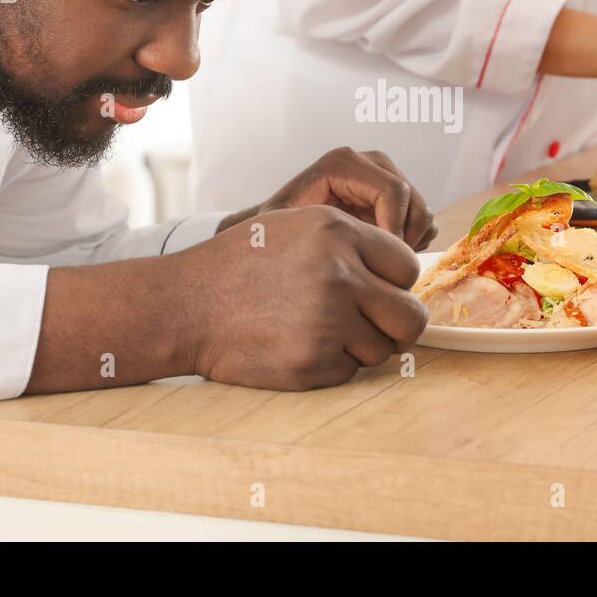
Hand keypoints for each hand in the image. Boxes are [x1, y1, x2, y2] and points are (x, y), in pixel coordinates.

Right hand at [180, 205, 427, 389]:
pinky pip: (350, 372)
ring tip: (317, 329)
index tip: (376, 288)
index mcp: (338, 232)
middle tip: (372, 324)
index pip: (408, 267)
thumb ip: (353, 240)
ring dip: (359, 346)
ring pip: (383, 349)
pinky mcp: (313, 362)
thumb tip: (405, 272)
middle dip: (397, 324)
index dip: (395, 282)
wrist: (186, 305)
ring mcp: (327, 321)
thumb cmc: (242, 264)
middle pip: (411, 316)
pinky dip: (331, 365)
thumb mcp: (296, 225)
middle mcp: (339, 274)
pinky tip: (297, 345)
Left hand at [221, 147, 436, 249]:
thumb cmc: (276, 234)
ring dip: (408, 245)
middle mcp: (368, 162)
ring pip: (422, 213)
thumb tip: (342, 242)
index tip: (379, 263)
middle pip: (414, 202)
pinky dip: (411, 243)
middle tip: (379, 270)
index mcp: (342, 164)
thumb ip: (314, 232)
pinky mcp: (395, 195)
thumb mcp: (283, 231)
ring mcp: (384, 177)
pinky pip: (422, 221)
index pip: (394, 191)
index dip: (395, 231)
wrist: (278, 232)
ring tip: (375, 264)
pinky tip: (382, 255)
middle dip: (404, 242)